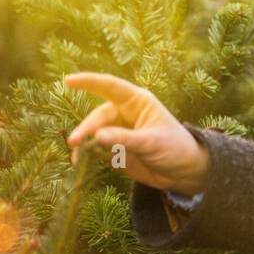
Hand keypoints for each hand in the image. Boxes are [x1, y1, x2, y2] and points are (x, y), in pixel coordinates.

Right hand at [63, 71, 209, 195]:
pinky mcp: (115, 149)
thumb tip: (96, 135)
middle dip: (86, 129)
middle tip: (75, 142)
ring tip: (77, 158)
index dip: (89, 82)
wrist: (184, 173)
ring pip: (93, 133)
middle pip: (98, 117)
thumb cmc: (175, 149)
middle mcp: (125, 113)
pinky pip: (95, 149)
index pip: (110, 87)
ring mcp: (118, 131)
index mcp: (138, 102)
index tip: (69, 81)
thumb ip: (124, 139)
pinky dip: (87, 156)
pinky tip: (81, 165)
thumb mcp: (151, 142)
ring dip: (84, 144)